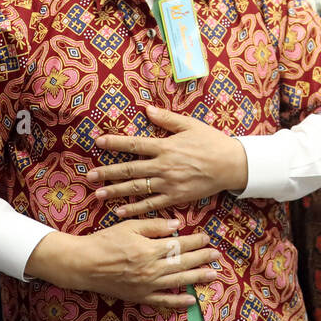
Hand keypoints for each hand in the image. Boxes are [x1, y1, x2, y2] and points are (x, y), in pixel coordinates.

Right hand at [29, 219, 220, 307]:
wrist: (83, 264)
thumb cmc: (105, 241)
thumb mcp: (130, 226)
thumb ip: (155, 226)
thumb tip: (178, 225)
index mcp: (150, 250)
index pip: (179, 245)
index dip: (195, 242)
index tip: (207, 238)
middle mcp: (152, 269)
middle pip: (183, 263)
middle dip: (202, 258)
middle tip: (217, 256)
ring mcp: (147, 285)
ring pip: (178, 282)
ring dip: (197, 278)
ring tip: (213, 275)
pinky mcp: (139, 297)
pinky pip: (162, 301)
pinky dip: (178, 302)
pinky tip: (192, 300)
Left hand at [90, 105, 248, 216]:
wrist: (231, 164)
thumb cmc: (212, 142)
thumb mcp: (190, 125)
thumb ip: (167, 119)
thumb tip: (146, 109)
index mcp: (165, 146)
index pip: (134, 144)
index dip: (115, 142)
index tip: (98, 142)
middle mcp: (163, 165)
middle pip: (129, 169)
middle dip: (107, 172)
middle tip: (89, 176)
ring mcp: (168, 183)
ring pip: (136, 188)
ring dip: (116, 191)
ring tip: (98, 194)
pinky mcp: (176, 197)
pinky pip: (151, 204)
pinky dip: (134, 208)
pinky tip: (120, 211)